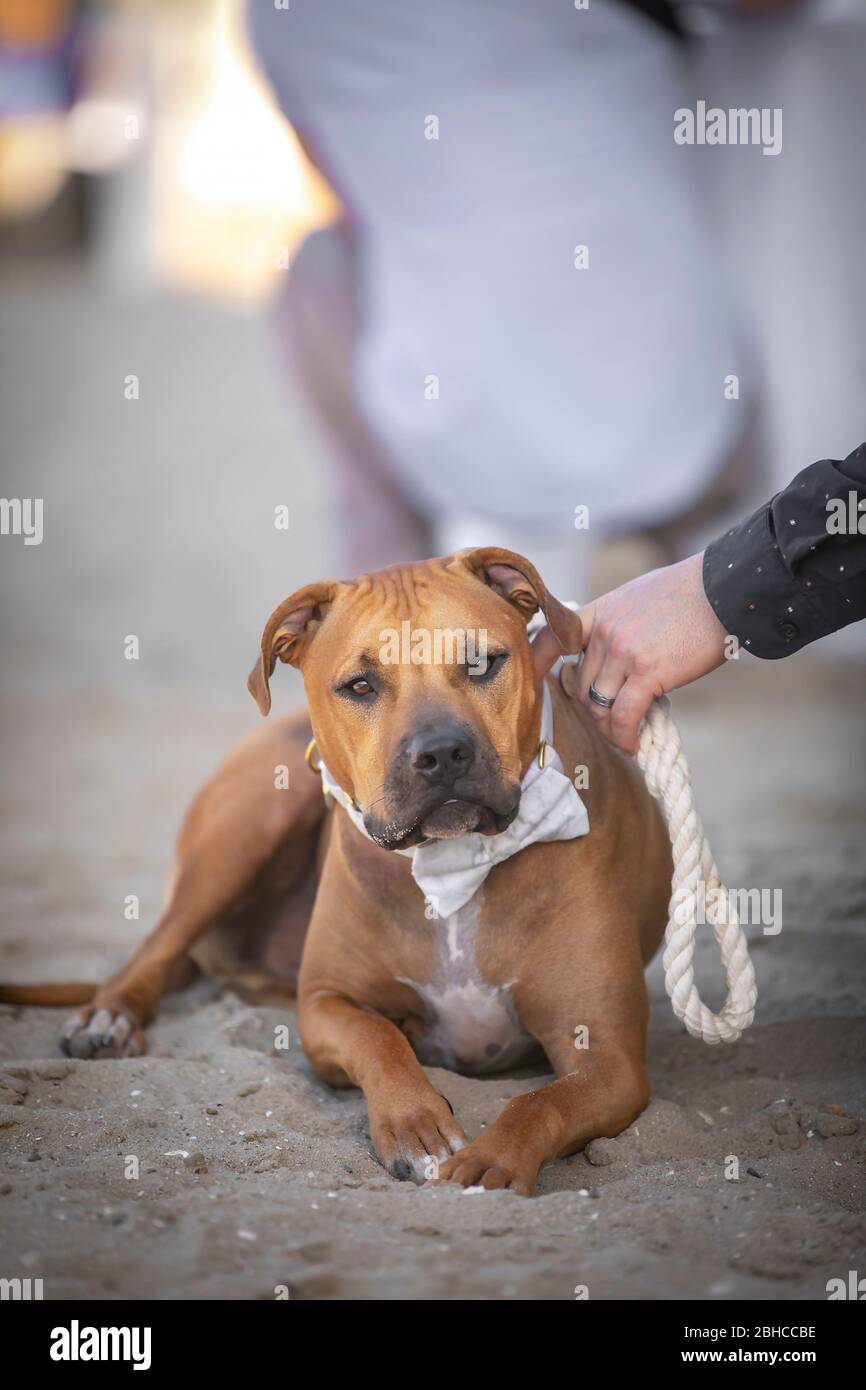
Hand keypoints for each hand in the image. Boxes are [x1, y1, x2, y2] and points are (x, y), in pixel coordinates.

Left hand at [533, 552, 730, 754]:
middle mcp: (605, 632)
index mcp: (602, 611)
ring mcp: (623, 653)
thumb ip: (622, 623)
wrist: (723, 588)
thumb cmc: (693, 593)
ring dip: (608, 728)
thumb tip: (621, 656)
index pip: (555, 636)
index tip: (536, 681)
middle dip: (592, 710)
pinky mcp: (647, 673)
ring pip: (598, 705)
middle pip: (582, 684)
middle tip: (609, 725)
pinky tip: (631, 745)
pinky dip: (624, 736)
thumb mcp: (641, 596)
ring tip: (622, 739)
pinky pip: (623, 715)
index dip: (541, 662)